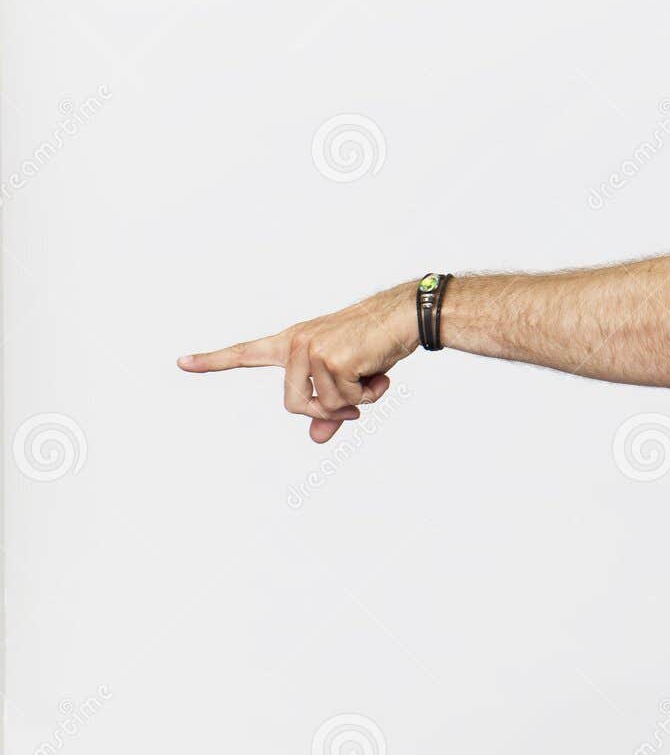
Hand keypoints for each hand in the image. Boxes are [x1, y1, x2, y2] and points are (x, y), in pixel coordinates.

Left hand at [178, 283, 416, 442]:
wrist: (404, 316)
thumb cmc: (376, 343)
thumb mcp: (349, 379)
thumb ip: (329, 409)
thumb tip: (316, 438)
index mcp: (293, 342)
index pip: (245, 352)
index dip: (213, 360)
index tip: (181, 362)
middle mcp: (296, 344)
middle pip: (292, 404)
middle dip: (326, 410)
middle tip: (356, 397)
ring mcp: (311, 350)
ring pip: (322, 405)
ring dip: (353, 401)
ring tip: (370, 376)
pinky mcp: (331, 359)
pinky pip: (345, 401)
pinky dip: (367, 395)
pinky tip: (377, 373)